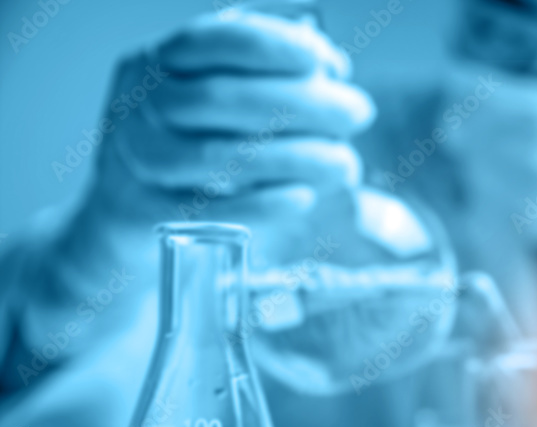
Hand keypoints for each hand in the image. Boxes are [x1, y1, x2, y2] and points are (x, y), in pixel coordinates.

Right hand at [15, 10, 377, 388]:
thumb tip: (330, 65)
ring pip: (217, 157)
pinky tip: (304, 197)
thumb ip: (264, 75)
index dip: (273, 46)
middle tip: (357, 114)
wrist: (122, 218)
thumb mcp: (210, 97)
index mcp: (158, 64)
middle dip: (302, 104)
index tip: (326, 62)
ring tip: (346, 165)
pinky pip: (207, 211)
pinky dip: (262, 204)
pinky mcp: (146, 216)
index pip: (211, 41)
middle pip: (221, 99)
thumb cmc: (186, 146)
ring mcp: (138, 162)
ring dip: (295, 158)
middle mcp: (140, 106)